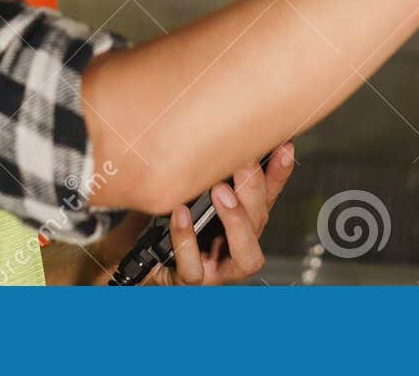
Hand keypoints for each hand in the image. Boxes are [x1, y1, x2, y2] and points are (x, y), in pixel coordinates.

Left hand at [150, 142, 295, 284]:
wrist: (134, 257)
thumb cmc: (163, 222)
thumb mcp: (184, 191)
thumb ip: (204, 173)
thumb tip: (213, 137)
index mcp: (240, 223)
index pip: (268, 197)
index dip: (279, 174)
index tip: (283, 147)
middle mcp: (235, 248)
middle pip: (260, 222)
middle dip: (253, 191)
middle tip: (243, 163)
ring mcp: (217, 269)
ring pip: (246, 257)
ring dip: (237, 221)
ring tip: (220, 191)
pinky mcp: (191, 282)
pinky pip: (193, 269)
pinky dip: (187, 239)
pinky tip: (181, 214)